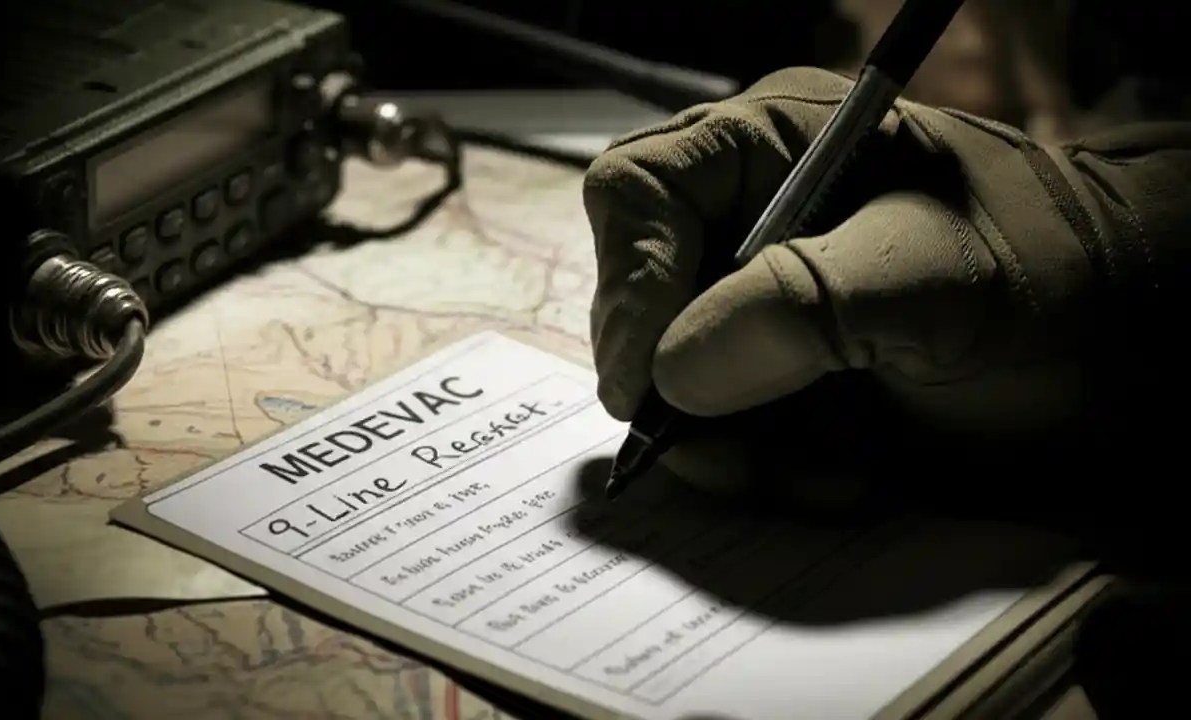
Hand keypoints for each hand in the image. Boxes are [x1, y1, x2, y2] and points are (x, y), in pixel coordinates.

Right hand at [584, 66, 1186, 494]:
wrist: (1123, 357)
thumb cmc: (1047, 282)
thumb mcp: (938, 278)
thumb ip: (807, 305)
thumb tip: (673, 373)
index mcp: (772, 148)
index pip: (641, 192)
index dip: (627, 285)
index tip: (649, 387)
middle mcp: (745, 221)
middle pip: (639, 298)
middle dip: (678, 392)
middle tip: (737, 461)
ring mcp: (755, 305)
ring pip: (671, 382)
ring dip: (728, 448)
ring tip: (822, 478)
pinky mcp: (773, 377)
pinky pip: (718, 430)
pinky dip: (760, 471)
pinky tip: (833, 479)